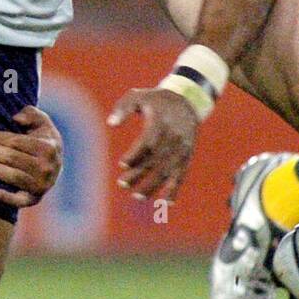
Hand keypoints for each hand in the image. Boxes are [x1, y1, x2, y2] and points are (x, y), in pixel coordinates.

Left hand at [0, 106, 63, 207]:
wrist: (54, 166)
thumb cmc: (42, 139)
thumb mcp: (42, 122)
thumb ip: (31, 114)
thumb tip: (16, 119)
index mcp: (48, 148)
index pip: (16, 142)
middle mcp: (46, 168)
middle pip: (11, 158)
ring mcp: (41, 185)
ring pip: (12, 176)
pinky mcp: (35, 199)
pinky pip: (20, 201)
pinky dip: (8, 198)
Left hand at [107, 87, 198, 202]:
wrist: (187, 102)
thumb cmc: (156, 100)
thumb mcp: (139, 96)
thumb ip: (123, 108)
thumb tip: (111, 123)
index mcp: (161, 122)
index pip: (149, 142)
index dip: (136, 155)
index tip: (122, 165)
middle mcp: (174, 136)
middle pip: (156, 160)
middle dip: (139, 174)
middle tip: (122, 184)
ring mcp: (182, 148)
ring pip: (168, 170)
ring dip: (153, 185)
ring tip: (137, 196)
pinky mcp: (187, 156)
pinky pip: (182, 174)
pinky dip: (175, 189)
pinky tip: (167, 203)